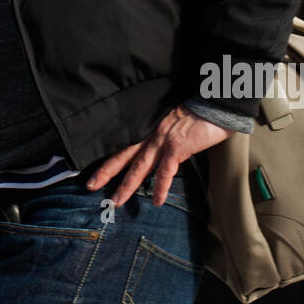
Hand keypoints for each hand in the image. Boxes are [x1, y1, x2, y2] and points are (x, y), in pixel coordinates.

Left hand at [85, 105, 230, 206]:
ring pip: (139, 166)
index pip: (122, 144)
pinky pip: (165, 171)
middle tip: (90, 186)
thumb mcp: (170, 118)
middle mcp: (150, 134)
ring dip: (127, 186)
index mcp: (147, 127)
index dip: (108, 157)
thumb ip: (160, 131)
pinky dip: (160, 187)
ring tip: (116, 201)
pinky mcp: (176, 147)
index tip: (94, 169)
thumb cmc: (195, 111)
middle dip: (106, 172)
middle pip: (123, 155)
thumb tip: (155, 146)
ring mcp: (162, 140)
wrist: (212, 102)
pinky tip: (156, 201)